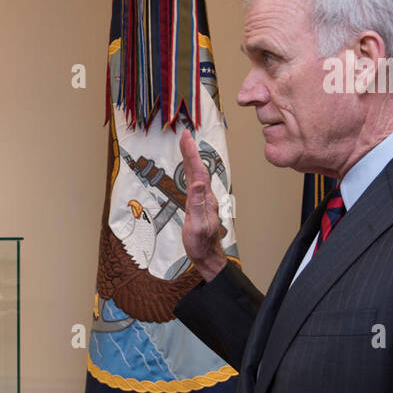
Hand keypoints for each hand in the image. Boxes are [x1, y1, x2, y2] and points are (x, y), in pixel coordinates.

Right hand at [179, 129, 227, 280]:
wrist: (208, 257)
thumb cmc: (201, 244)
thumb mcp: (197, 225)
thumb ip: (197, 204)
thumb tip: (198, 183)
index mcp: (205, 199)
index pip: (197, 172)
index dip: (191, 154)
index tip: (185, 138)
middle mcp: (206, 197)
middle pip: (198, 169)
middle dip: (191, 151)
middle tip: (184, 136)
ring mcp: (204, 200)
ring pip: (198, 174)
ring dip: (191, 159)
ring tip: (186, 146)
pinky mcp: (200, 205)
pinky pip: (196, 182)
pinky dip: (191, 171)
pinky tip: (189, 170)